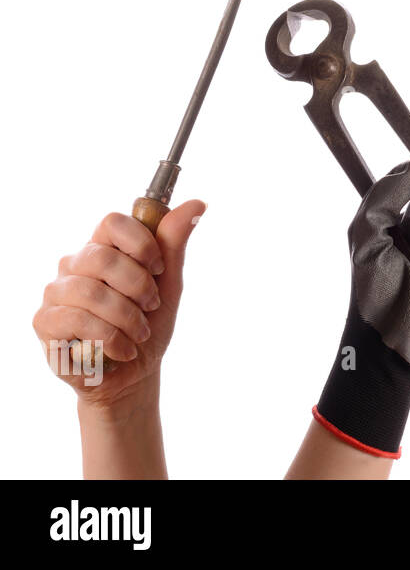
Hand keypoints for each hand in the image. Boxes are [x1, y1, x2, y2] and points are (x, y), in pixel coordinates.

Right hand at [33, 202, 205, 409]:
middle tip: (153, 306)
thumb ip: (174, 244)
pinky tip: (122, 349)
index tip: (158, 268)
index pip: (113, 222)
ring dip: (128, 318)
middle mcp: (75, 264)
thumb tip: (197, 203)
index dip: (140, 243)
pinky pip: (77, 321)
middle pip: (101, 257)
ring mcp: (56, 292)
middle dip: (138, 286)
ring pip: (91, 292)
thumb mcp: (169, 283)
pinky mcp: (45, 321)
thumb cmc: (149, 322)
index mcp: (104, 248)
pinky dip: (111, 338)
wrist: (135, 372)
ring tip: (140, 333)